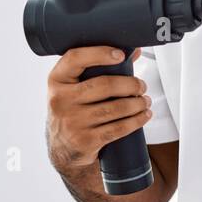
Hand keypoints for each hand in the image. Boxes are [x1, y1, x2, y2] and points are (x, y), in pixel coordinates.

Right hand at [46, 46, 150, 170]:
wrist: (62, 149)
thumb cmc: (72, 111)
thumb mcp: (74, 88)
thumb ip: (98, 68)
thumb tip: (133, 51)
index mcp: (57, 80)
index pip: (75, 58)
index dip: (99, 54)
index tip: (120, 55)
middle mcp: (61, 100)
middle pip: (104, 85)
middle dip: (130, 84)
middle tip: (141, 86)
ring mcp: (72, 122)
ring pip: (115, 108)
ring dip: (137, 103)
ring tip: (144, 101)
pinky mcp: (85, 141)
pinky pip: (118, 128)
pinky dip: (136, 121)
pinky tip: (144, 115)